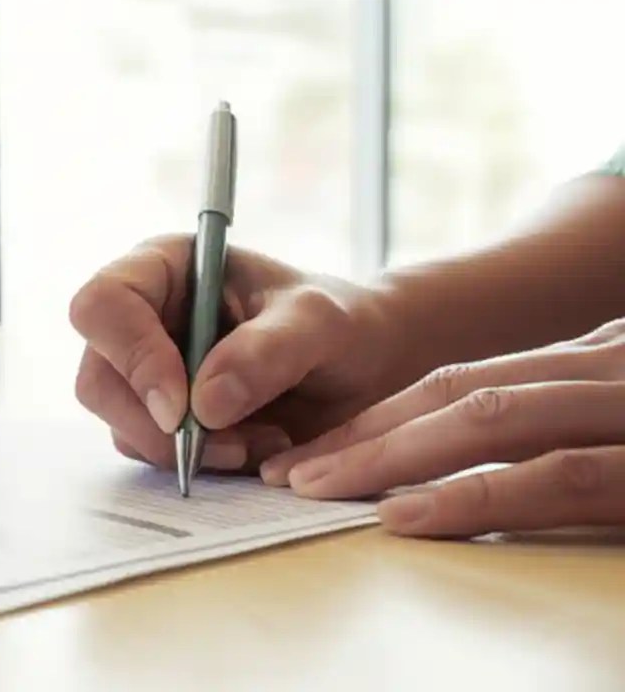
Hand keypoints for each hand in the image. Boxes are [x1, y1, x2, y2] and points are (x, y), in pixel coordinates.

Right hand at [69, 234, 403, 473]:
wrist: (366, 368)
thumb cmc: (342, 323)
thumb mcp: (320, 324)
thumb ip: (267, 353)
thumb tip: (203, 403)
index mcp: (165, 268)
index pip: (103, 305)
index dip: (131, 356)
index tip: (181, 407)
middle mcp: (144, 317)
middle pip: (98, 378)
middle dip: (155, 423)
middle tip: (224, 444)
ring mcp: (148, 371)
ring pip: (120, 424)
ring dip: (185, 450)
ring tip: (259, 442)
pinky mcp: (162, 417)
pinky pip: (151, 452)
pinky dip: (200, 463)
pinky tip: (253, 447)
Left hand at [264, 319, 624, 537]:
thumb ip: (572, 409)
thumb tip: (488, 435)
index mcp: (590, 361)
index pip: (461, 384)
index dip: (378, 419)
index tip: (309, 455)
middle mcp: (598, 369)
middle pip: (455, 394)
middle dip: (361, 435)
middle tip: (284, 474)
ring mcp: (622, 404)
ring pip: (486, 421)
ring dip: (389, 454)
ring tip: (313, 487)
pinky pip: (556, 476)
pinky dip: (473, 494)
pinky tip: (403, 514)